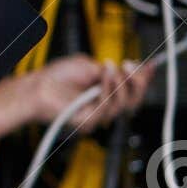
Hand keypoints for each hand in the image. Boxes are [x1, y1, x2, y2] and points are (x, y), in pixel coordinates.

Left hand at [28, 54, 151, 132]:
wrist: (36, 88)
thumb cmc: (56, 78)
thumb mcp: (89, 66)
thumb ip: (110, 70)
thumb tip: (130, 66)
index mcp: (104, 93)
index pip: (130, 90)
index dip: (143, 79)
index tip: (150, 65)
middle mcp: (103, 106)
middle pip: (133, 100)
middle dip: (137, 81)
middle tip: (131, 66)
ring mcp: (96, 115)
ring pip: (123, 103)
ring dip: (119, 81)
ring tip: (110, 68)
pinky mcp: (89, 122)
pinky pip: (107, 106)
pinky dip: (107, 88)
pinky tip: (103, 75)